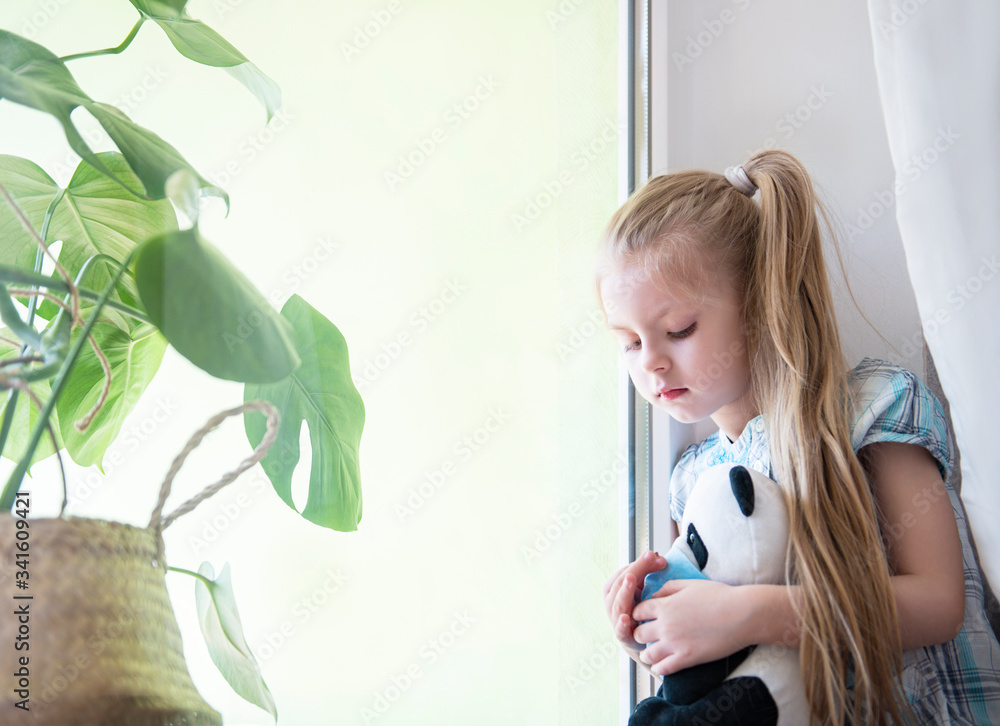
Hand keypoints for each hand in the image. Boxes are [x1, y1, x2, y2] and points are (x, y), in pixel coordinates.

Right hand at [603, 550, 665, 651]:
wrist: (637, 639)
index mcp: (613, 588)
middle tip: (649, 557)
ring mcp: (615, 618)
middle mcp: (611, 601)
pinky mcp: (622, 636)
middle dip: (637, 569)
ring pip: (618, 603)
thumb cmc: (639, 609)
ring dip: (626, 590)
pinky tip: (626, 618)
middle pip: (622, 582)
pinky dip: (622, 624)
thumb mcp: (641, 589)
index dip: (639, 562)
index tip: (654, 555)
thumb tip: (660, 558)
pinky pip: (620, 630)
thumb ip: (647, 574)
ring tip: (632, 579)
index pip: (624, 571)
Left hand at [632, 579, 749, 675]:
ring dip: (647, 653)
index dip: (638, 615)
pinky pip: (664, 668)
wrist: (742, 614)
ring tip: (650, 653)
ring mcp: (675, 643)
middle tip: (646, 636)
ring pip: (647, 653)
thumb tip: (654, 596)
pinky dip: (659, 668)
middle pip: (638, 633)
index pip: (637, 612)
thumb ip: (668, 588)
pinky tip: (662, 665)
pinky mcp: (687, 659)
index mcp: (664, 605)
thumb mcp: (690, 584)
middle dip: (640, 634)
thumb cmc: (719, 596)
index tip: (642, 618)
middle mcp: (665, 625)